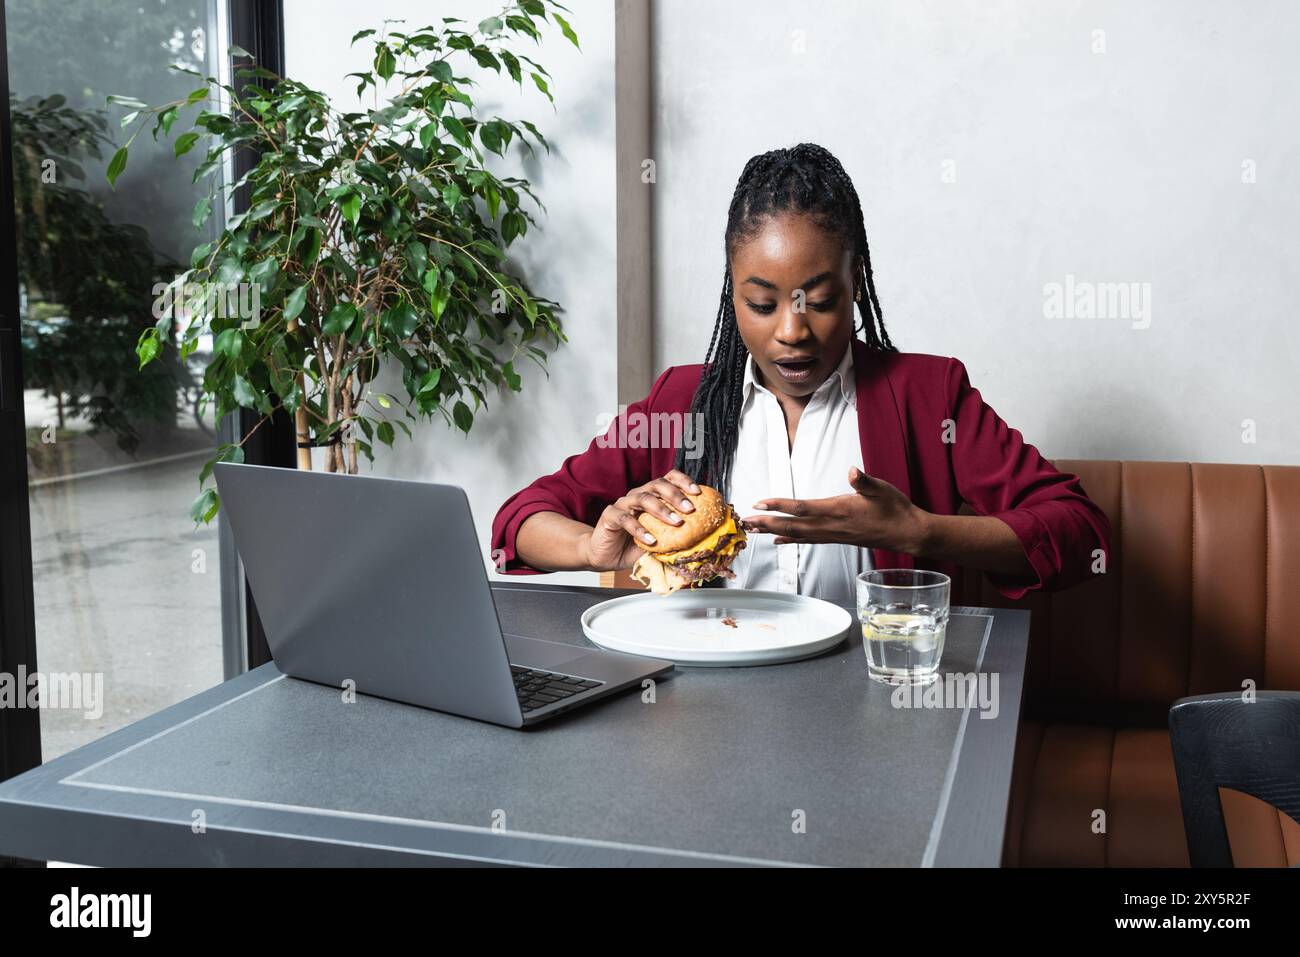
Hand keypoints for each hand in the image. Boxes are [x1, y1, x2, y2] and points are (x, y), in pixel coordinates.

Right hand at [581, 470, 701, 571]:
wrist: (606, 555)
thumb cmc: (633, 546)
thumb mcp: (660, 541)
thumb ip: (675, 537)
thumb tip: (701, 541)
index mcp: (651, 496)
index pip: (668, 479)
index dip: (683, 482)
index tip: (698, 493)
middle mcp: (638, 495)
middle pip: (657, 485)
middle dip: (676, 495)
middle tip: (690, 509)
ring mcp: (623, 504)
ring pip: (643, 498)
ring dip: (661, 509)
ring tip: (676, 522)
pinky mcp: (610, 516)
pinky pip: (625, 519)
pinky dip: (639, 529)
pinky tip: (651, 540)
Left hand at [738, 467, 928, 553]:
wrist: (907, 533)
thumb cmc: (895, 508)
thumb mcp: (882, 489)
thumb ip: (864, 481)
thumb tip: (852, 472)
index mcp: (838, 510)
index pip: (802, 508)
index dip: (779, 505)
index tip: (760, 503)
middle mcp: (831, 525)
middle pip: (792, 526)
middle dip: (767, 523)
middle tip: (745, 522)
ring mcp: (833, 534)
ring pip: (797, 535)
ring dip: (774, 532)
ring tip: (754, 530)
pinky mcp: (836, 538)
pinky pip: (807, 540)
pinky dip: (790, 540)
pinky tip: (778, 541)